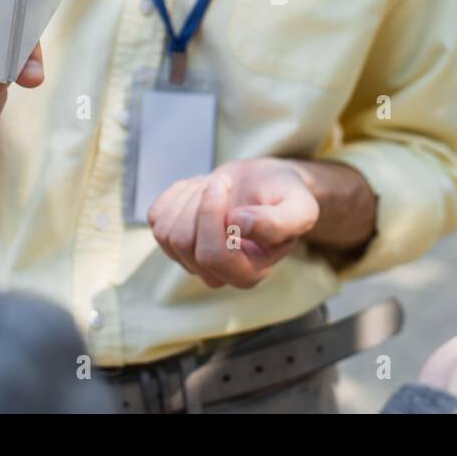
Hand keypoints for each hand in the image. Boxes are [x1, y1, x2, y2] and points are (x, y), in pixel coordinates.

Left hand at [148, 158, 319, 288]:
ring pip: (167, 232)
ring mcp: (191, 259)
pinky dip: (175, 194)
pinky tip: (199, 189)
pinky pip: (157, 218)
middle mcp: (217, 274)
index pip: (213, 254)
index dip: (212, 214)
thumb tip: (239, 224)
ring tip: (214, 186)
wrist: (266, 184)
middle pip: (184, 243)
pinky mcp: (173, 240)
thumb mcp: (299, 206)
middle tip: (222, 182)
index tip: (227, 183)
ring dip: (189, 197)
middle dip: (199, 202)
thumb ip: (279, 222)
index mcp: (248, 273)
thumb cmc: (284, 196)